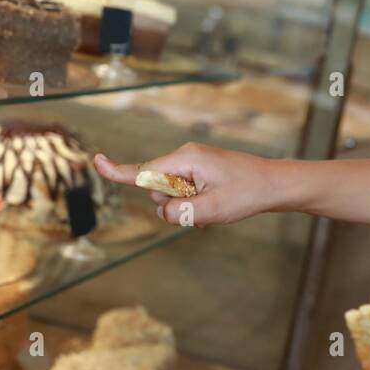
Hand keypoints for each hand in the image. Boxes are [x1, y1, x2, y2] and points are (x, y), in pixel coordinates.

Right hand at [93, 142, 278, 225]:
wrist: (273, 184)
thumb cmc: (247, 193)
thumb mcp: (213, 210)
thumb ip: (180, 212)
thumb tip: (162, 211)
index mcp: (186, 159)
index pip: (144, 170)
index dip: (117, 171)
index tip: (96, 161)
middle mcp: (185, 157)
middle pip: (157, 189)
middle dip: (174, 204)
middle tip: (208, 204)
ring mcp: (191, 163)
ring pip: (170, 195)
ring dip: (187, 206)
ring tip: (216, 203)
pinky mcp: (197, 171)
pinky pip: (183, 193)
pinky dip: (194, 204)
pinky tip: (215, 204)